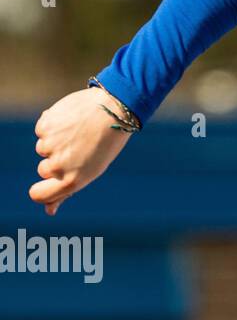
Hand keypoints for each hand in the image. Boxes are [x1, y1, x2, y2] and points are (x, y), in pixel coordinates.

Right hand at [30, 87, 133, 215]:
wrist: (116, 108)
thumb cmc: (107, 141)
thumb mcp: (91, 169)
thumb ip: (66, 190)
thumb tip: (49, 211)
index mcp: (72, 180)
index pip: (38, 194)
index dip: (41, 191)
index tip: (46, 184)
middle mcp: (58, 166)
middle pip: (44, 169)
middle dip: (57, 160)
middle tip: (80, 147)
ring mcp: (49, 146)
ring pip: (43, 148)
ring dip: (56, 140)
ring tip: (80, 131)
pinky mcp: (45, 127)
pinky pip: (42, 130)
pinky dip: (53, 124)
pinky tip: (73, 119)